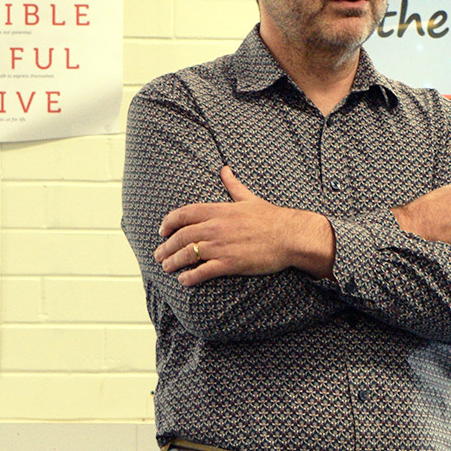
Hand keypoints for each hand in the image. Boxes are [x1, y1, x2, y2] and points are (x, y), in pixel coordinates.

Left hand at [154, 167, 333, 285]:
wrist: (291, 236)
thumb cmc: (272, 218)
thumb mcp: (249, 198)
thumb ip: (233, 185)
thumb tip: (225, 169)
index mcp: (218, 210)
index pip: (183, 214)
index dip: (168, 223)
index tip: (162, 231)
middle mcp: (215, 227)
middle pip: (181, 237)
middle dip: (166, 247)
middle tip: (159, 255)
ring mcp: (221, 246)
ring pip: (188, 254)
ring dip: (173, 262)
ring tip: (167, 268)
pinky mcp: (230, 263)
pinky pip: (203, 272)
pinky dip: (190, 277)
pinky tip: (185, 281)